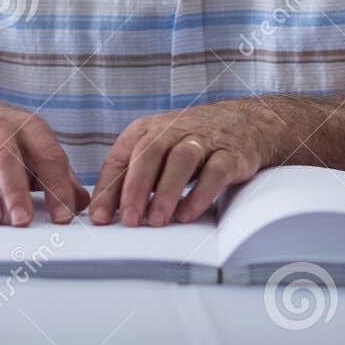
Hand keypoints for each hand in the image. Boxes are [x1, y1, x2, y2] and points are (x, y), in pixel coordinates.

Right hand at [0, 97, 89, 225]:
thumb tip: (82, 204)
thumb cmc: (5, 140)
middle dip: (15, 189)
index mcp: (28, 126)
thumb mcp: (36, 151)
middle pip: (6, 155)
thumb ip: (59, 177)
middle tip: (22, 220)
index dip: (57, 187)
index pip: (47, 156)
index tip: (62, 217)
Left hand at [88, 101, 278, 226]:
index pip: (120, 157)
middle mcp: (172, 130)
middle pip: (149, 153)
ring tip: (157, 221)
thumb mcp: (157, 149)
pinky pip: (215, 172)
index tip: (100, 216)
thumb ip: (132, 176)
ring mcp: (203, 140)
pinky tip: (187, 214)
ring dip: (166, 192)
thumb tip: (105, 212)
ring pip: (181, 160)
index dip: (108, 187)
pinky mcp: (230, 154)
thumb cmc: (190, 141)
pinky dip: (200, 194)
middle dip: (136, 188)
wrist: (244, 122)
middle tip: (129, 219)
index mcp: (147, 130)